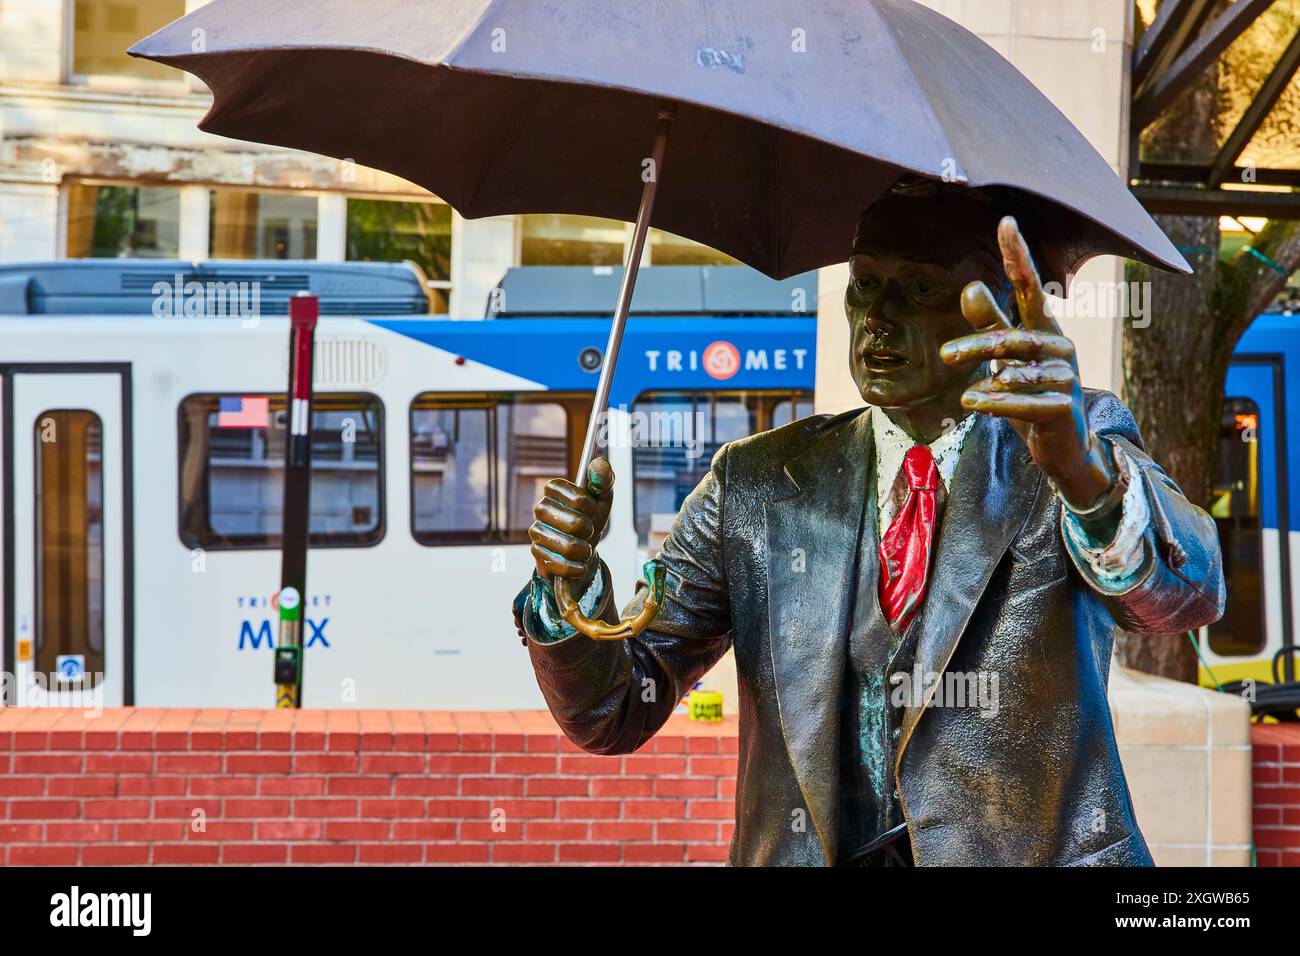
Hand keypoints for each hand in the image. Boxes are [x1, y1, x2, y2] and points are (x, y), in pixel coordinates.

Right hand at [529, 458, 614, 585]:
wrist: (581, 551)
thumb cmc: (591, 519)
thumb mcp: (602, 498)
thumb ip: (603, 479)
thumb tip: (599, 463)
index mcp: (553, 490)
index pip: (573, 495)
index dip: (587, 505)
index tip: (594, 510)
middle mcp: (540, 508)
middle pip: (574, 522)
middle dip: (589, 530)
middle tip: (590, 531)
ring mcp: (536, 531)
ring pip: (567, 545)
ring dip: (584, 551)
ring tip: (585, 549)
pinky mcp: (537, 554)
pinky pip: (561, 564)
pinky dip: (577, 567)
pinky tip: (579, 565)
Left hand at [939, 217, 1116, 509]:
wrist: (1063, 448)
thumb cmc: (1031, 397)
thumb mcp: (1005, 359)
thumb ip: (989, 325)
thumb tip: (970, 285)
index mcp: (1045, 330)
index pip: (1030, 286)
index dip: (1019, 255)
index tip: (1006, 222)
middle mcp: (1060, 349)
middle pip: (1016, 337)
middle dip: (979, 344)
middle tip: (944, 355)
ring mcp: (1065, 380)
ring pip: (1023, 371)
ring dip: (991, 380)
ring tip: (966, 395)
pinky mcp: (1064, 409)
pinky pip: (1028, 403)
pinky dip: (999, 404)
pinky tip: (974, 404)